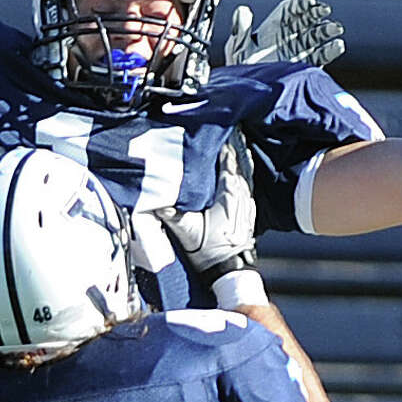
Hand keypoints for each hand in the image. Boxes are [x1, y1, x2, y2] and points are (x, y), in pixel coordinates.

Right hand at [157, 135, 256, 276]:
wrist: (229, 271)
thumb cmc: (210, 251)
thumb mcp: (187, 231)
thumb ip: (171, 214)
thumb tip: (153, 201)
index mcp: (228, 192)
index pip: (226, 159)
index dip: (220, 143)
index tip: (212, 130)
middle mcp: (241, 193)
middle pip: (235, 161)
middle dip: (226, 147)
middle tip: (218, 131)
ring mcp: (247, 202)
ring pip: (242, 172)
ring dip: (234, 160)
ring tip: (226, 145)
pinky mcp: (248, 211)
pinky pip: (244, 185)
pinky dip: (238, 176)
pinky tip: (232, 172)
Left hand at [225, 0, 345, 68]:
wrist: (251, 98)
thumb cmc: (242, 71)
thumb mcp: (237, 49)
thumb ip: (241, 30)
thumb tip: (243, 10)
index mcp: (272, 29)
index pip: (290, 10)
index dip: (301, 4)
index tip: (310, 3)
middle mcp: (287, 37)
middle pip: (306, 19)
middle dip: (317, 13)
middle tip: (325, 11)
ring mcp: (298, 51)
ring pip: (316, 36)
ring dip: (327, 30)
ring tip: (335, 29)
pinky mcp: (305, 66)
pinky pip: (321, 56)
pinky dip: (330, 50)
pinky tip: (337, 46)